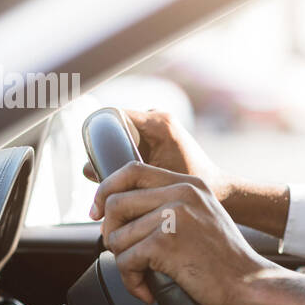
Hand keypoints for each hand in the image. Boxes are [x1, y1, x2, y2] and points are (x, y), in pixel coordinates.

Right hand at [83, 108, 230, 204]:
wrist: (218, 190)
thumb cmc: (190, 186)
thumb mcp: (151, 180)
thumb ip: (120, 175)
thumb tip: (86, 170)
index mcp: (158, 122)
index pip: (112, 115)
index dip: (97, 134)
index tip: (94, 161)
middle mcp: (156, 118)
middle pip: (114, 127)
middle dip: (103, 151)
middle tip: (101, 175)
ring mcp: (156, 126)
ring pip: (120, 137)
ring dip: (113, 157)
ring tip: (114, 180)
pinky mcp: (156, 137)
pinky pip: (129, 143)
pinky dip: (123, 159)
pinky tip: (125, 180)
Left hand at [92, 163, 304, 304]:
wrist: (250, 283)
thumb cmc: (226, 259)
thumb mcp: (203, 215)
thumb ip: (172, 204)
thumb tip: (124, 210)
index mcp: (188, 184)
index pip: (132, 170)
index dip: (107, 189)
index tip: (99, 211)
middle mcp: (181, 195)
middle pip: (116, 203)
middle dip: (111, 232)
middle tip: (124, 253)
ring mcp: (173, 217)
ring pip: (117, 236)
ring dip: (124, 263)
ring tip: (144, 276)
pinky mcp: (165, 243)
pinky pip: (126, 261)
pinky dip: (132, 281)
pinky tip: (148, 289)